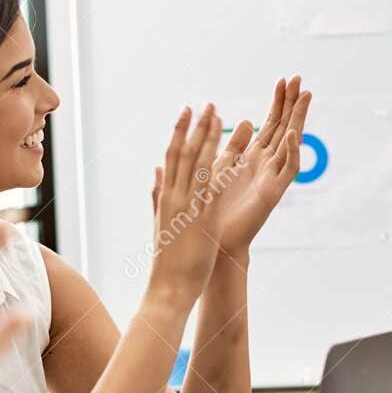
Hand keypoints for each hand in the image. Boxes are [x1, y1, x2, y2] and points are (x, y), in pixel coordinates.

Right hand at [145, 105, 224, 305]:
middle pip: (186, 154)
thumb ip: (157, 194)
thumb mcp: (159, 222)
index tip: (188, 110)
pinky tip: (235, 154)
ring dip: (214, 139)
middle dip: (198, 127)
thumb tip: (155, 170)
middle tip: (210, 104)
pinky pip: (215, 191)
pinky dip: (224, 170)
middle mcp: (176, 198)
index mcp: (166, 197)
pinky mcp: (204, 222)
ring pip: (201, 166)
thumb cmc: (166, 260)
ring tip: (225, 118)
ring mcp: (190, 208)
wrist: (167, 288)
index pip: (173, 156)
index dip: (180, 130)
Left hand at [206, 76, 310, 258]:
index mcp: (253, 157)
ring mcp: (273, 177)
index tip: (283, 79)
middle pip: (284, 127)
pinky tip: (292, 133)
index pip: (270, 123)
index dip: (277, 102)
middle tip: (300, 78)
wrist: (216, 241)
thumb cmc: (216, 209)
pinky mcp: (274, 193)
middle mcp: (267, 164)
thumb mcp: (221, 168)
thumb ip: (233, 146)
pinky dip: (292, 151)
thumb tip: (243, 121)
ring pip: (291, 142)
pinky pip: (289, 170)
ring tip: (306, 96)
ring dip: (298, 119)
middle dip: (292, 103)